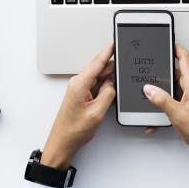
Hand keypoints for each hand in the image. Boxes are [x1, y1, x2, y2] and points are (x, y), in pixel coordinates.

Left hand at [40, 43, 115, 169]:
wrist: (62, 144)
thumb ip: (108, 94)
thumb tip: (113, 84)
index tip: (115, 42)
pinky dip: (105, 92)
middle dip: (113, 71)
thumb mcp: (97, 112)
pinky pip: (97, 89)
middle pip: (100, 70)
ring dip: (109, 84)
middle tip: (126, 72)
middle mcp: (79, 84)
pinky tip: (110, 100)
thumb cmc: (74, 131)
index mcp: (80, 83)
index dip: (107, 52)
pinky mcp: (82, 97)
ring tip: (117, 92)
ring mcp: (80, 90)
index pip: (97, 62)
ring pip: (100, 80)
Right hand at [142, 44, 188, 171]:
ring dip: (165, 91)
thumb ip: (161, 100)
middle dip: (164, 73)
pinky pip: (178, 98)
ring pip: (177, 86)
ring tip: (154, 98)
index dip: (176, 48)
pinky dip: (168, 103)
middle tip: (152, 72)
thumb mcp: (177, 114)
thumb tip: (150, 89)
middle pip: (178, 72)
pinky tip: (161, 115)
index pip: (185, 58)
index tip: (167, 42)